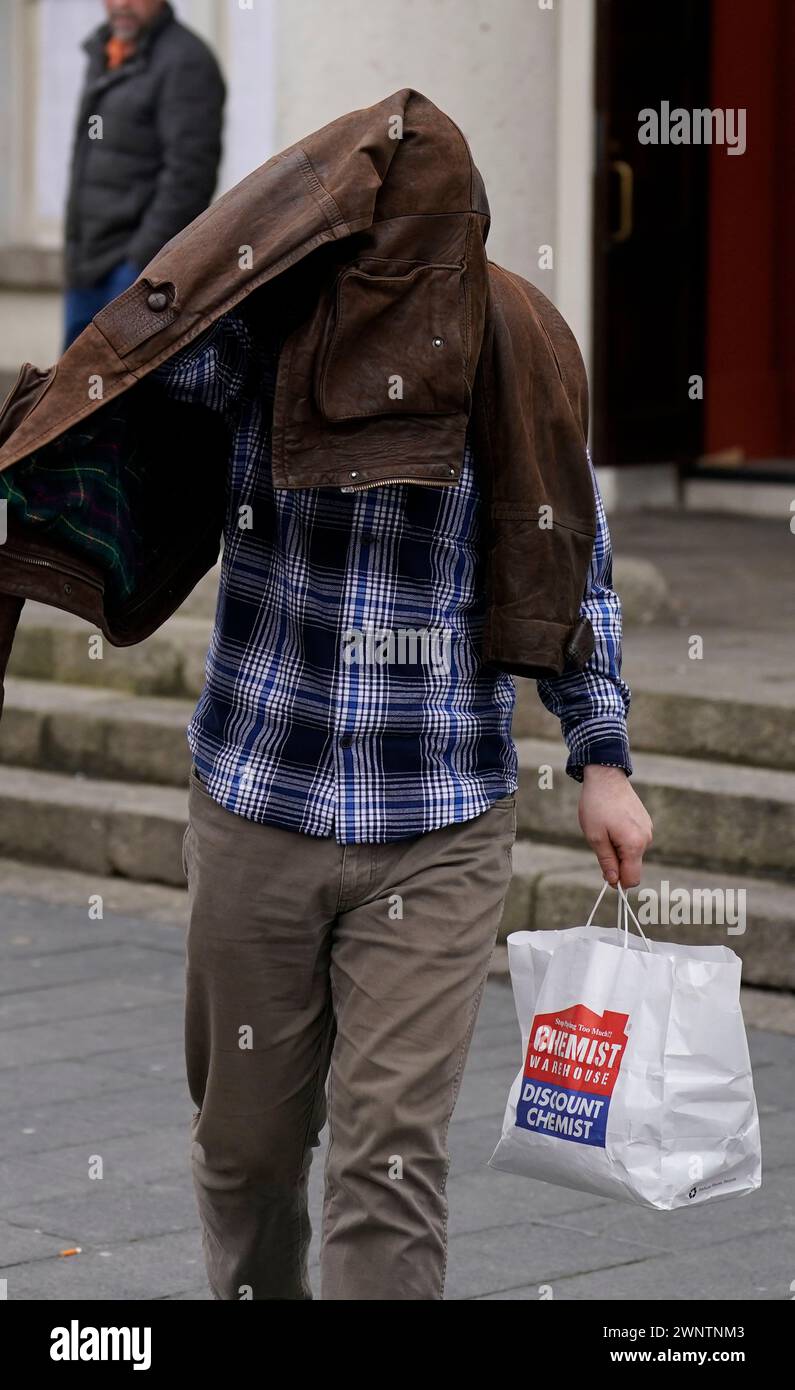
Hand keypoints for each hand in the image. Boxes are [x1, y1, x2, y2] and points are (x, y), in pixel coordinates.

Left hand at [578, 765, 652, 888]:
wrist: (606, 777)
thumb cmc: (597, 806)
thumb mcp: (595, 837)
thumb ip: (607, 862)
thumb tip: (614, 882)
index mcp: (634, 845)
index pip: (632, 878)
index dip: (618, 882)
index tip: (605, 874)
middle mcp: (646, 839)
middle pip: (632, 866)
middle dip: (616, 863)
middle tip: (600, 844)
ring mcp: (648, 829)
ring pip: (633, 853)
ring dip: (619, 849)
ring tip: (606, 829)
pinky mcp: (645, 822)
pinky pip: (635, 840)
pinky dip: (623, 838)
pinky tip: (613, 822)